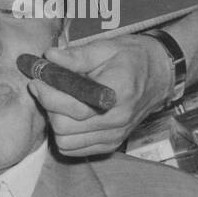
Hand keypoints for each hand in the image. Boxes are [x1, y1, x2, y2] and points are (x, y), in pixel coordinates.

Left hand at [25, 36, 170, 156]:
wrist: (160, 75)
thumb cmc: (132, 58)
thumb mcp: (106, 47)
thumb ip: (76, 55)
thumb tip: (48, 57)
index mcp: (118, 93)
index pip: (73, 106)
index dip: (48, 94)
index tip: (37, 79)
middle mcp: (118, 119)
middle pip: (65, 127)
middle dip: (48, 106)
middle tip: (44, 87)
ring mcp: (115, 135)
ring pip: (66, 142)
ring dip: (55, 122)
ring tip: (57, 101)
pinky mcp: (112, 144)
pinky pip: (75, 149)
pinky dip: (65, 135)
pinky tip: (68, 114)